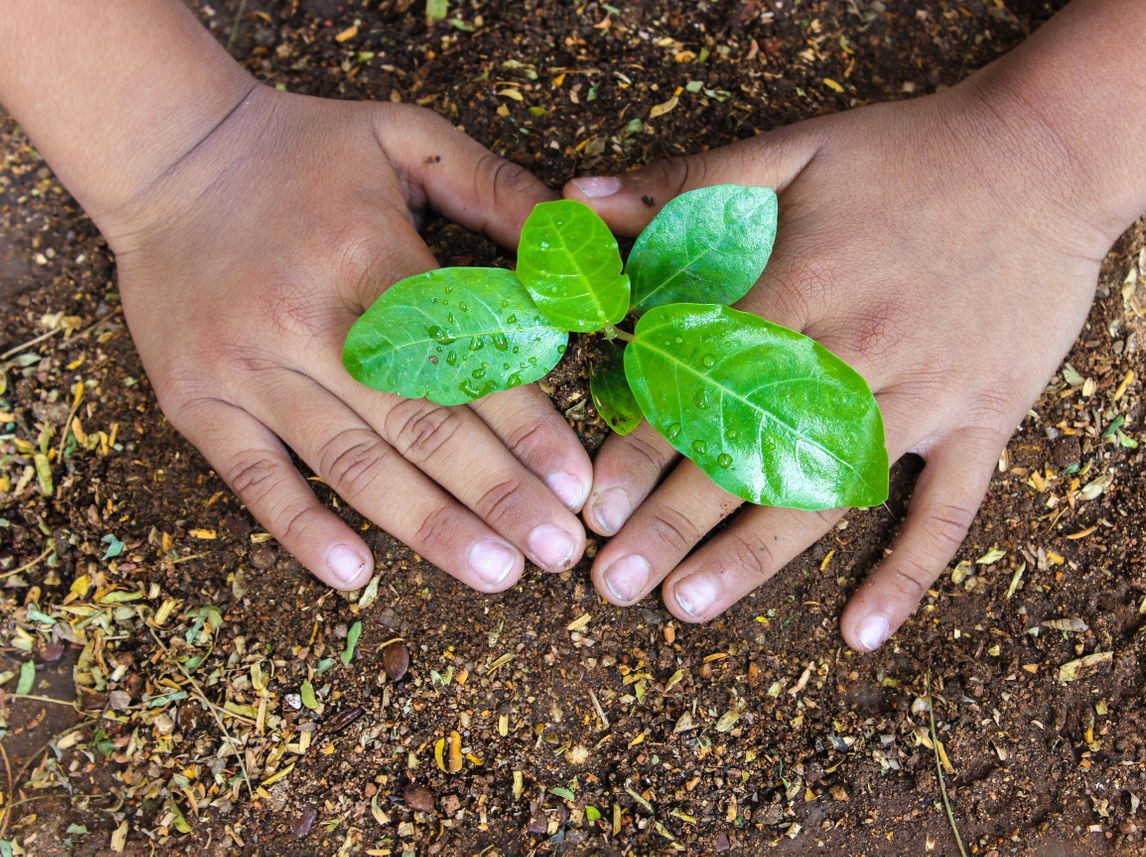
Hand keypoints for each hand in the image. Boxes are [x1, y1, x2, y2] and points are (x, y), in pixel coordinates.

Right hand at [104, 86, 590, 591]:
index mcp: (367, 253)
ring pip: (351, 463)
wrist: (167, 153)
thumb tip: (574, 247)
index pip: (460, 356)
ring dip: (428, 526)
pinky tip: (356, 575)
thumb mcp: (406, 139)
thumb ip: (494, 188)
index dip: (524, 425)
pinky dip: (302, 529)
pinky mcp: (197, 400)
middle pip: (417, 424)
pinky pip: (253, 477)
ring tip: (496, 573)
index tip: (574, 484)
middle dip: (496, 494)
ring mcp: (247, 367)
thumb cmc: (302, 152)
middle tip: (557, 550)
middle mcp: (306, 319)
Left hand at [565, 80, 1115, 649]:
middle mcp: (858, 355)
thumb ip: (685, 182)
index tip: (592, 504)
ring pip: (830, 495)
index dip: (642, 447)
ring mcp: (927, 396)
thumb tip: (577, 200)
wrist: (1049, 156)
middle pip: (752, 453)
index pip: (704, 383)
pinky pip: (949, 510)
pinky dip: (908, 571)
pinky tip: (860, 631)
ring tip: (687, 606)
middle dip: (675, 522)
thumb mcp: (793, 148)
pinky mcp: (983, 419)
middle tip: (611, 583)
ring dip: (755, 556)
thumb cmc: (909, 154)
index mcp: (803, 289)